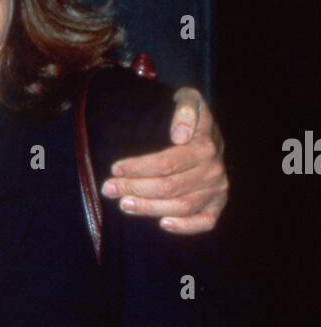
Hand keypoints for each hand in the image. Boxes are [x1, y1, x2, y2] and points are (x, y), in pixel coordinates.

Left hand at [101, 88, 227, 233]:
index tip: (115, 169)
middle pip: (169, 187)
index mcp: (205, 147)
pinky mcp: (217, 205)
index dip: (139, 168)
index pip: (167, 164)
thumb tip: (180, 135)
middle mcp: (213, 171)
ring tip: (124, 204)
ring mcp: (217, 190)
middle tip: (109, 189)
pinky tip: (162, 223)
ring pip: (181, 207)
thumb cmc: (190, 116)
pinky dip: (185, 227)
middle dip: (135, 189)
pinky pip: (205, 222)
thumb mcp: (189, 99)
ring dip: (150, 208)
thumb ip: (186, 110)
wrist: (207, 130)